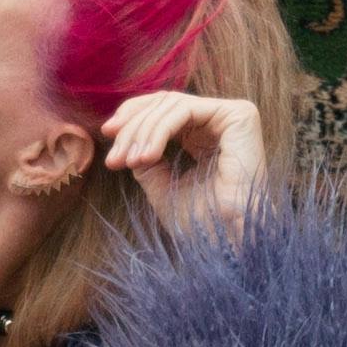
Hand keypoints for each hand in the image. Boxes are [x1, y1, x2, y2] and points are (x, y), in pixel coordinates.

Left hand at [103, 85, 264, 224]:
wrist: (227, 242)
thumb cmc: (200, 223)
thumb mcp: (161, 184)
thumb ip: (144, 157)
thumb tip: (122, 135)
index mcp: (204, 137)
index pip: (163, 110)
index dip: (133, 117)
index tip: (107, 134)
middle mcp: (219, 124)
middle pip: (164, 104)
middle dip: (132, 127)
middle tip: (115, 156)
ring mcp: (231, 117)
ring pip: (171, 105)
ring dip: (142, 132)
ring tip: (130, 161)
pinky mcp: (239, 116)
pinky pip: (185, 110)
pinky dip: (159, 130)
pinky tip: (147, 155)